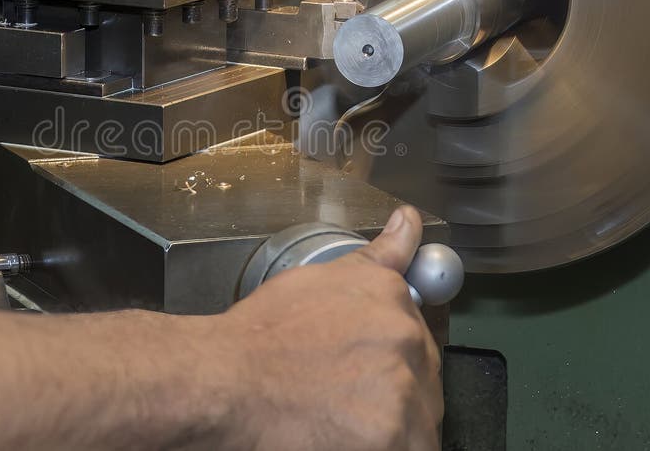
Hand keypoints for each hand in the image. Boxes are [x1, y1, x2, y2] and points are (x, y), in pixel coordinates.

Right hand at [218, 206, 441, 449]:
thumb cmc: (261, 336)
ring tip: (344, 419)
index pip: (416, 333)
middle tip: (344, 396)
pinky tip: (352, 438)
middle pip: (423, 375)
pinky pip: (415, 448)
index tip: (363, 368)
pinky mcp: (396, 435)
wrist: (226, 380)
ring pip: (423, 415)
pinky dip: (390, 446)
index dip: (389, 356)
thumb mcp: (322, 277)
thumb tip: (407, 220)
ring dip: (395, 423)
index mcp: (391, 293)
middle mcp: (405, 334)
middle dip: (393, 388)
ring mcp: (404, 387)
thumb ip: (378, 256)